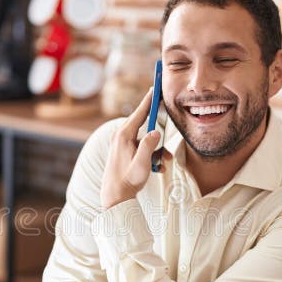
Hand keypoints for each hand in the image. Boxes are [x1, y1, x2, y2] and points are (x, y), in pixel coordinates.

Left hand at [100, 88, 162, 209]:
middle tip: (166, 125)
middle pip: (145, 123)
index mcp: (124, 135)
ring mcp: (122, 143)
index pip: (140, 111)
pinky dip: (151, 154)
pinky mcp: (125, 150)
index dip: (150, 98)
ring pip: (146, 138)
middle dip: (159, 131)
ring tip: (163, 163)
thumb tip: (156, 131)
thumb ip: (149, 147)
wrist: (115, 197)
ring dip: (157, 148)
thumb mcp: (141, 165)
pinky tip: (157, 167)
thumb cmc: (127, 181)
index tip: (156, 85)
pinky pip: (142, 147)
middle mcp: (121, 136)